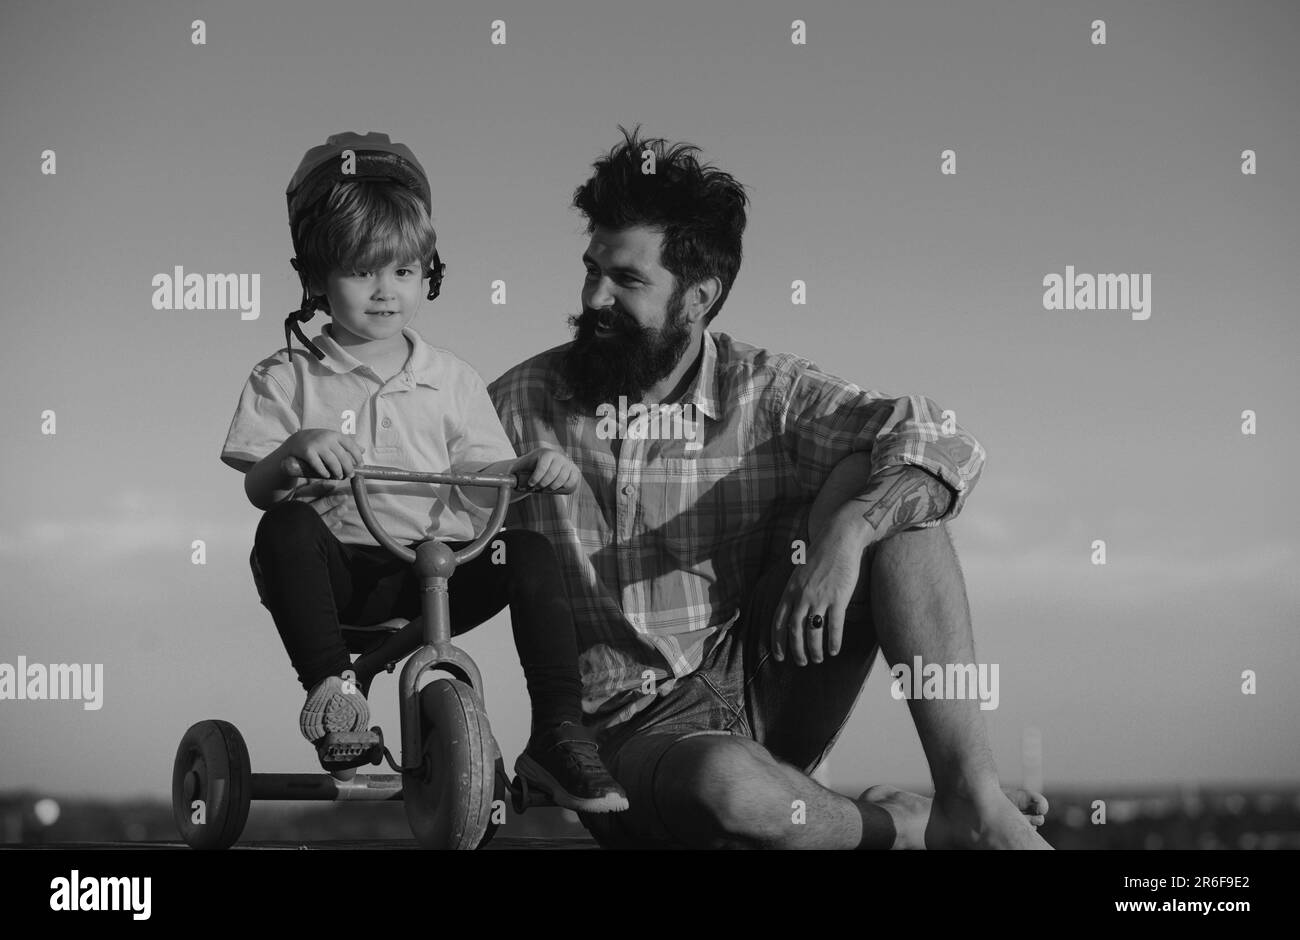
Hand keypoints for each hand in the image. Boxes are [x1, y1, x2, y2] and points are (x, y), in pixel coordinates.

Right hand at [284, 429, 364, 480]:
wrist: (296, 440)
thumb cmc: (319, 441)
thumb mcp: (333, 439)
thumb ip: (347, 444)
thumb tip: (363, 450)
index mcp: (335, 435)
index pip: (351, 445)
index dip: (358, 456)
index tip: (360, 465)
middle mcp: (327, 438)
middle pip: (343, 456)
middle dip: (349, 467)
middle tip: (350, 475)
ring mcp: (317, 445)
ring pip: (332, 462)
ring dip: (338, 471)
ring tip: (339, 476)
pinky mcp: (307, 452)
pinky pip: (318, 465)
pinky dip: (324, 472)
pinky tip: (327, 476)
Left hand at [512, 447, 579, 494]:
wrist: (545, 464)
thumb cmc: (530, 466)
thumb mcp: (521, 466)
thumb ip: (511, 471)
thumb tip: (502, 479)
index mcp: (545, 453)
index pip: (542, 466)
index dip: (536, 477)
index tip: (531, 485)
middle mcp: (558, 456)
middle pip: (553, 474)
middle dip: (543, 484)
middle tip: (537, 489)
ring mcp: (568, 463)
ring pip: (562, 478)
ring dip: (553, 487)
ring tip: (545, 489)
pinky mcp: (574, 470)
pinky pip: (572, 480)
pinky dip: (566, 486)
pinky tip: (559, 488)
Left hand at [769, 526, 870, 665]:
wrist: (838, 538)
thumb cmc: (820, 555)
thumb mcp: (799, 573)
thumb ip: (795, 592)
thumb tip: (794, 611)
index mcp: (789, 591)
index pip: (778, 622)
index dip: (777, 642)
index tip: (779, 656)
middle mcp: (801, 596)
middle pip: (794, 630)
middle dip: (796, 650)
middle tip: (801, 663)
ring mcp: (819, 597)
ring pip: (812, 632)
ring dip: (814, 650)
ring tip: (818, 659)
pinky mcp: (838, 597)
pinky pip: (834, 626)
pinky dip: (833, 641)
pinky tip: (834, 650)